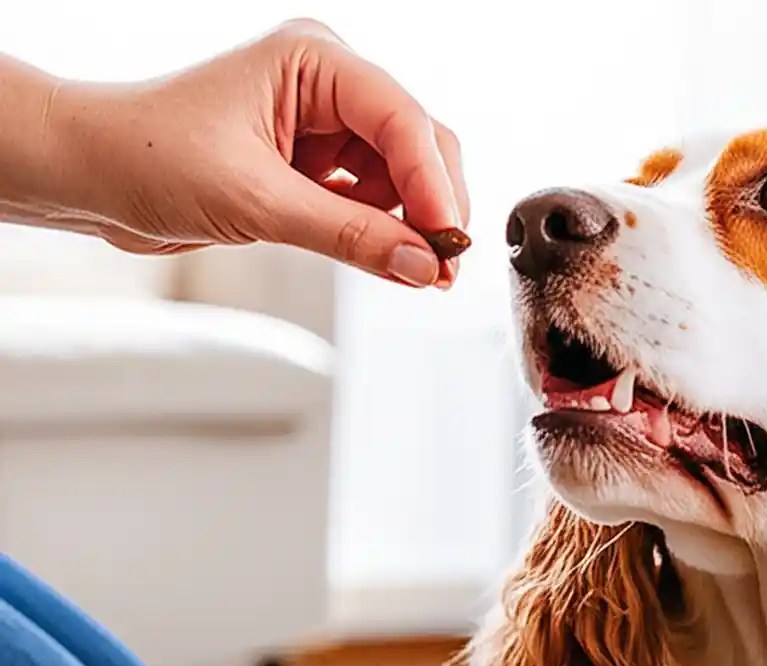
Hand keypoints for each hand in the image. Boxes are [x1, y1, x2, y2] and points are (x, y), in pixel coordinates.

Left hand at [40, 19, 467, 287]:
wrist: (86, 173)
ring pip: (404, 174)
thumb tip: (423, 266)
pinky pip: (375, 196)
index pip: (401, 119)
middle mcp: (327, 83)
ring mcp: (325, 123)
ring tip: (417, 272)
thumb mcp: (254, 202)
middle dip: (434, 204)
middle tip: (444, 267)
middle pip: (418, 142)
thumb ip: (348, 234)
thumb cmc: (144, 157)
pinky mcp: (316, 162)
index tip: (448, 242)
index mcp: (313, 60)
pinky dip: (386, 231)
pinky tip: (389, 258)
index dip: (432, 184)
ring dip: (413, 223)